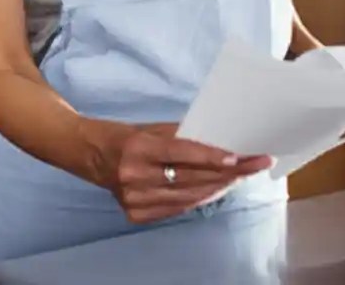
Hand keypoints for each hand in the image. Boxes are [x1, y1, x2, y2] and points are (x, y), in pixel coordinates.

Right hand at [89, 121, 271, 223]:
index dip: (211, 157)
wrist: (89, 155)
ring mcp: (134, 200)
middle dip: (228, 172)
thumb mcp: (152, 129)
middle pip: (191, 178)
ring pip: (189, 196)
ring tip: (244, 175)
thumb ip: (184, 137)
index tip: (238, 158)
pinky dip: (201, 197)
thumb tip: (222, 142)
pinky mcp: (136, 215)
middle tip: (256, 164)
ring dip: (220, 186)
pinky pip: (179, 207)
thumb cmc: (126, 136)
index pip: (181, 154)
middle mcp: (134, 178)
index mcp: (137, 150)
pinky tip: (220, 187)